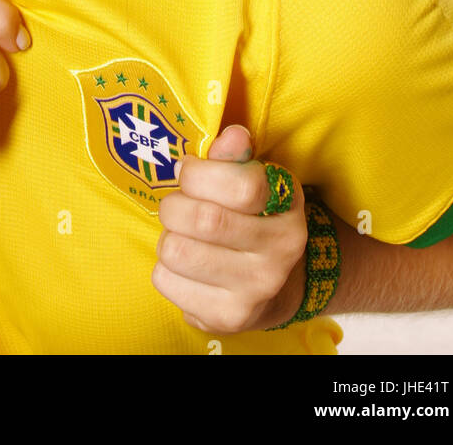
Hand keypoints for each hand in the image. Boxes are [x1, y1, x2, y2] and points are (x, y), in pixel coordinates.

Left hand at [151, 123, 307, 334]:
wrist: (276, 287)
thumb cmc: (254, 219)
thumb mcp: (255, 182)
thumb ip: (237, 157)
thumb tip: (233, 135)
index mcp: (287, 209)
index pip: (242, 185)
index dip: (199, 173)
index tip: (189, 172)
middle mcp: (278, 254)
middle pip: (203, 219)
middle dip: (175, 205)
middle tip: (178, 206)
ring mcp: (254, 291)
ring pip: (177, 250)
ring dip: (168, 237)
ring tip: (184, 237)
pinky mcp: (225, 318)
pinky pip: (165, 281)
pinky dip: (165, 269)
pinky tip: (187, 267)